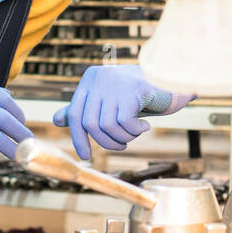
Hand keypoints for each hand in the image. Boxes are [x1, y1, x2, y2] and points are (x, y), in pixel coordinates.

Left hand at [52, 64, 195, 159]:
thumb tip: (56, 119)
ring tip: (135, 133)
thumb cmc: (142, 94)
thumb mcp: (111, 102)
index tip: (85, 155)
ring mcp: (116, 82)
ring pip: (107, 126)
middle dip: (105, 142)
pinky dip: (135, 131)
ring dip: (122, 138)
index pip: (75, 113)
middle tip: (122, 145)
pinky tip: (145, 126)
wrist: (175, 82)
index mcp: (91, 78)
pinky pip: (125, 123)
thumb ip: (86, 109)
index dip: (78, 137)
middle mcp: (100, 77)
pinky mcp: (134, 89)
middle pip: (89, 123)